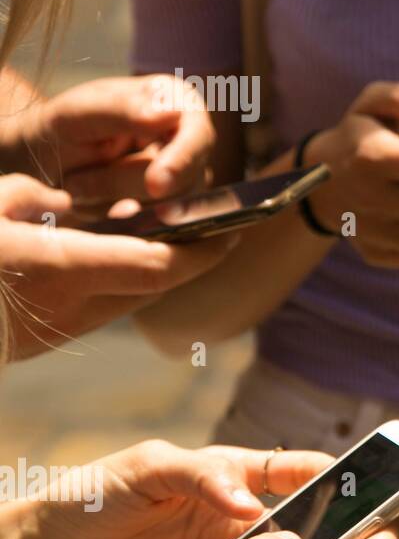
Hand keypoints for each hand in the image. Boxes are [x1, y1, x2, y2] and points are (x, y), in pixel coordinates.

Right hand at [0, 174, 236, 356]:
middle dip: (185, 259)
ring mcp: (57, 332)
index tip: (230, 232)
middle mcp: (70, 308)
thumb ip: (27, 196)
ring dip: (147, 270)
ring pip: (126, 301)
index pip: (159, 267)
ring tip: (150, 232)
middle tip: (202, 226)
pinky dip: (113, 283)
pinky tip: (101, 255)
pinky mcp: (42, 343)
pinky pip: (96, 311)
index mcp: (62, 269)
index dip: (203, 252)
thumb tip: (60, 201)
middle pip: (154, 285)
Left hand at [3, 74, 215, 200]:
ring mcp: (189, 176)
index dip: (181, 162)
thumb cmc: (59, 130)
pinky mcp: (177, 207)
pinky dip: (120, 220)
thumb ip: (121, 110)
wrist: (45, 164)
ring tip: (78, 187)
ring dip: (116, 204)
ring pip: (170, 207)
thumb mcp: (77, 114)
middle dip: (124, 186)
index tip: (156, 185)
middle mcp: (191, 139)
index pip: (198, 136)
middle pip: (183, 179)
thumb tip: (171, 111)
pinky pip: (159, 225)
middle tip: (76, 183)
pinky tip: (95, 204)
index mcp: (177, 102)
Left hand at [23, 440, 333, 538]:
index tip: (360, 482)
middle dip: (334, 523)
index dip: (328, 473)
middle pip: (300, 519)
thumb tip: (252, 505)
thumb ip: (201, 475)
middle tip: (364, 533)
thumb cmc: (91, 498)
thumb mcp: (146, 468)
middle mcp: (234, 517)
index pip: (291, 470)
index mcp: (227, 475)